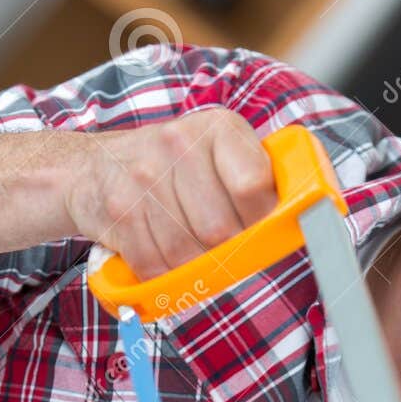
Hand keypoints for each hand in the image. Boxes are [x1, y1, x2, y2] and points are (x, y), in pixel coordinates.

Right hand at [61, 108, 277, 279]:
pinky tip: (161, 252)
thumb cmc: (174, 168)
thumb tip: (305, 215)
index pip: (254, 186)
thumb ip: (258, 178)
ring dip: (192, 265)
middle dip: (225, 250)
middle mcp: (179, 144)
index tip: (259, 228)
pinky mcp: (118, 209)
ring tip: (189, 246)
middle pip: (220, 230)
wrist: (95, 166)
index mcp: (218, 128)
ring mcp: (144, 176)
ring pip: (186, 253)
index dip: (262, 220)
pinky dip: (161, 272)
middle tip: (220, 245)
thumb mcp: (220, 154)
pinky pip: (153, 264)